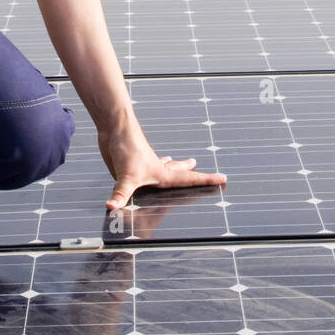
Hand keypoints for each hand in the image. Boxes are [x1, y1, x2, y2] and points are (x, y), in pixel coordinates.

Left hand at [99, 126, 226, 210]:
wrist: (115, 127)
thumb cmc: (127, 148)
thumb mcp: (126, 175)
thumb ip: (121, 193)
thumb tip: (111, 207)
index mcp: (162, 173)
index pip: (188, 179)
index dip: (206, 180)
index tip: (223, 178)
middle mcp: (155, 170)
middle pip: (177, 171)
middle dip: (189, 171)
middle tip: (197, 165)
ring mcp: (143, 167)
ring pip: (162, 167)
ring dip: (171, 166)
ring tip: (178, 162)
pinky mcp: (130, 165)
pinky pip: (142, 172)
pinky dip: (146, 172)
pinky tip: (141, 171)